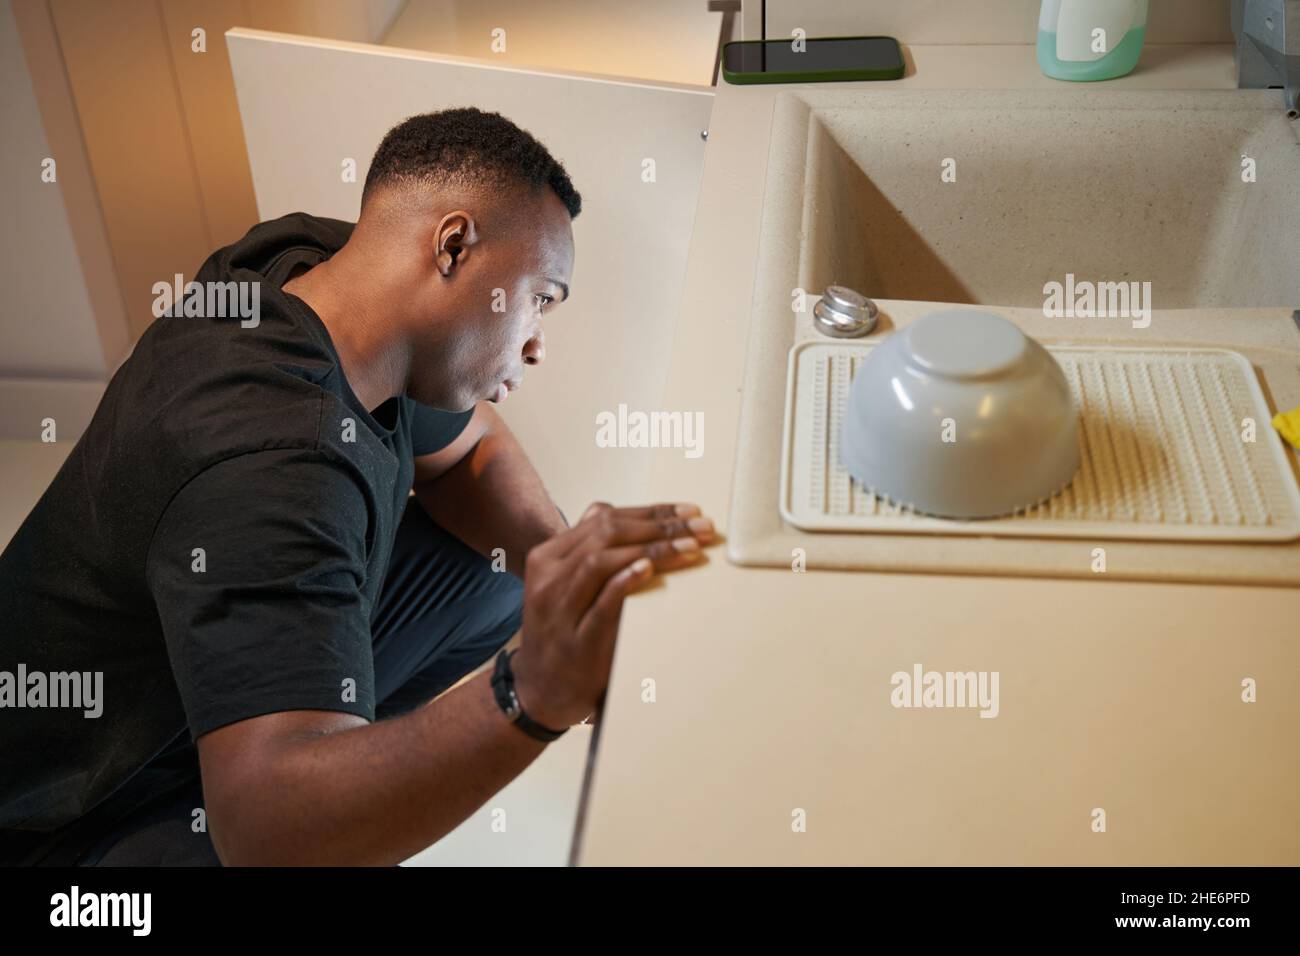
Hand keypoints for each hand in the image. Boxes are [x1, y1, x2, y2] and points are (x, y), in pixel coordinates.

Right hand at [509, 501, 713, 729]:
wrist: (540, 689)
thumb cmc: (560, 633)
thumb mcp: (562, 584)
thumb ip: (582, 549)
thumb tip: (604, 509)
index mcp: (548, 557)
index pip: (603, 518)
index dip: (650, 511)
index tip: (688, 511)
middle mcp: (550, 578)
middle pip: (607, 534)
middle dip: (659, 526)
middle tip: (701, 526)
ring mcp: (561, 609)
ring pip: (602, 562)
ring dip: (652, 549)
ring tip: (690, 546)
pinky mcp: (577, 640)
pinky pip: (600, 604)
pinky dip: (624, 581)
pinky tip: (648, 569)